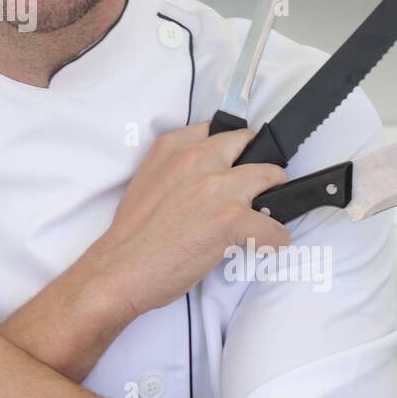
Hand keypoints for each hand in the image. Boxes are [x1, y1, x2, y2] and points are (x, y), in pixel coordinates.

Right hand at [88, 123, 290, 318]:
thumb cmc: (131, 233)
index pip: (217, 130)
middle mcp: (198, 158)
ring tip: (260, 217)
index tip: (231, 165)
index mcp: (173, 146)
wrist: (121, 267)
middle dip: (255, 164)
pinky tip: (261, 247)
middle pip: (249, 144)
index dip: (229, 149)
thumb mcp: (147, 179)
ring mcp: (218, 187)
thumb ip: (177, 168)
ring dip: (271, 197)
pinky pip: (275, 227)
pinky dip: (273, 240)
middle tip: (253, 188)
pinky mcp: (232, 219)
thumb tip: (204, 178)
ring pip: (271, 176)